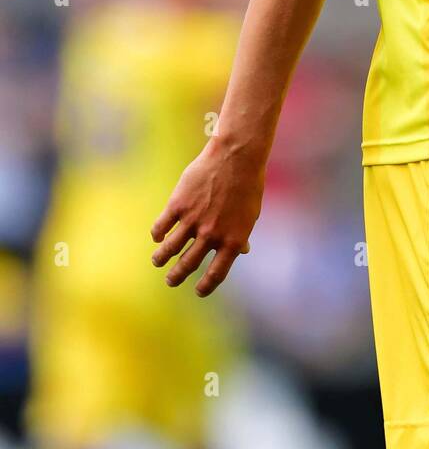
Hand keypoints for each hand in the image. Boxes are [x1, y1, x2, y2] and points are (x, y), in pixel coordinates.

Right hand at [151, 136, 264, 295]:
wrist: (236, 157)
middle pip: (187, 265)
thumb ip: (241, 235)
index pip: (216, 274)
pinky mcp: (177, 205)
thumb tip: (241, 251)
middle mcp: (211, 235)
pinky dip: (157, 234)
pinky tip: (157, 236)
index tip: (198, 291)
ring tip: (157, 261)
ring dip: (161, 258)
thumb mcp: (250, 214)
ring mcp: (193, 221)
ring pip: (168, 249)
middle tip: (171, 280)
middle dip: (176, 276)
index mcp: (232, 241)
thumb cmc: (247, 184)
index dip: (206, 286)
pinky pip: (161, 227)